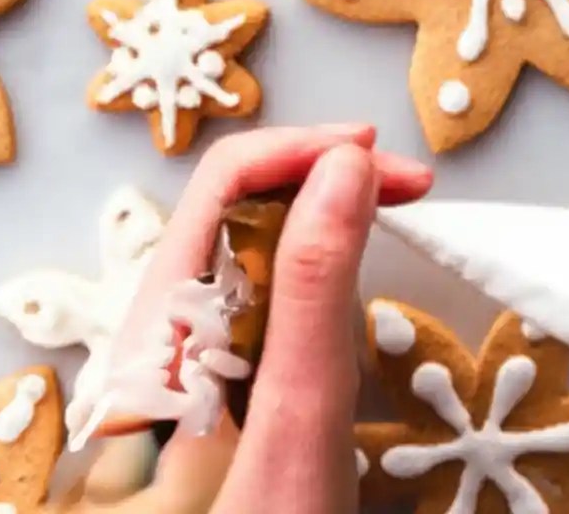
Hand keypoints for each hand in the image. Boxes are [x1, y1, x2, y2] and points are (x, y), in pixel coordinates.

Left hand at [56, 124, 432, 513]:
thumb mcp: (295, 416)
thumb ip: (312, 288)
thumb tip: (343, 168)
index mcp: (167, 321)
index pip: (229, 181)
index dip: (311, 152)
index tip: (391, 167)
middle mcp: (163, 326)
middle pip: (234, 203)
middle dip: (322, 175)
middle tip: (405, 188)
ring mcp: (182, 355)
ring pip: (245, 246)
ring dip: (317, 214)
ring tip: (385, 217)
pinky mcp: (207, 385)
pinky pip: (253, 296)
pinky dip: (308, 268)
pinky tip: (344, 286)